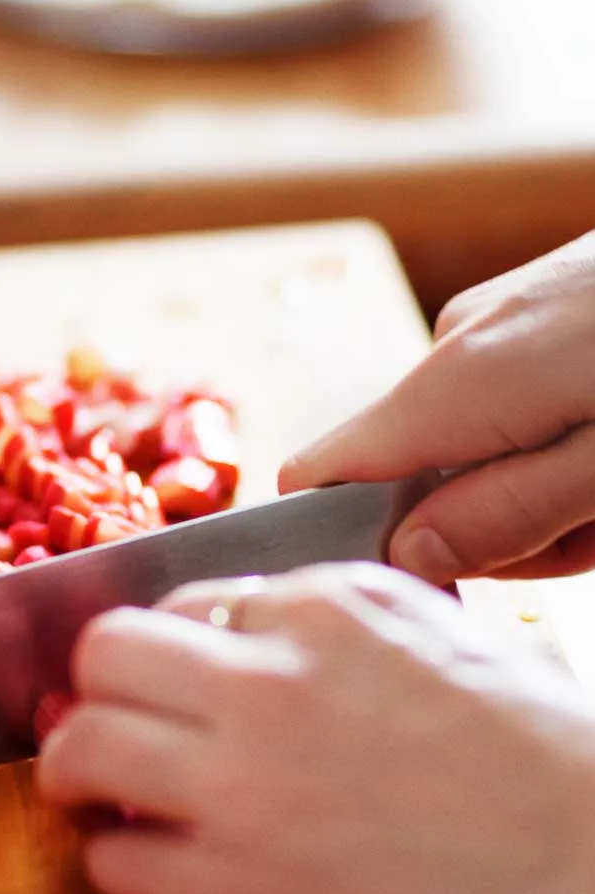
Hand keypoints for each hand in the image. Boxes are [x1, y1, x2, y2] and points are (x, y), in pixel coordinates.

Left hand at [35, 564, 594, 893]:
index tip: (177, 695)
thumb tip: (244, 639)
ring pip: (82, 748)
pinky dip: (121, 866)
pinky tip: (161, 874)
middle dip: (99, 691)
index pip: (187, 606)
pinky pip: (114, 865)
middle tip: (113, 732)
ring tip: (99, 800)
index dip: (173, 657)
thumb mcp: (441, 641)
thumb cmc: (545, 761)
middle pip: (107, 654)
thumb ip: (338, 629)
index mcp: (325, 609)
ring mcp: (244, 786)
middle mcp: (268, 680)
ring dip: (77, 774)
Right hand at [278, 231, 594, 583]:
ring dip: (551, 490)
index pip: (322, 472)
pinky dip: (570, 444)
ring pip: (479, 447)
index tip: (427, 582)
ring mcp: (498, 318)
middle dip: (507, 526)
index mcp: (458, 384)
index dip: (343, 542)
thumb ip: (508, 519)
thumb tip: (408, 553)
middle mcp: (457, 342)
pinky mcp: (537, 311)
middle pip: (419, 478)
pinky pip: (519, 406)